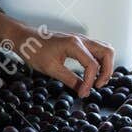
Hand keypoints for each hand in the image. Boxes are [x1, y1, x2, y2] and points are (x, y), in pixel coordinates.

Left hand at [0, 10, 114, 98]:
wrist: (24, 38)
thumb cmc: (34, 50)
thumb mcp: (51, 69)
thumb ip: (69, 80)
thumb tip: (83, 92)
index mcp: (74, 44)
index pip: (92, 65)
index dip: (90, 82)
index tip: (83, 94)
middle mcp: (81, 39)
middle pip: (107, 52)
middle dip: (107, 71)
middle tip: (98, 86)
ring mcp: (81, 39)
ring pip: (104, 50)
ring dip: (106, 65)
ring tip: (97, 80)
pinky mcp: (78, 43)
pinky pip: (97, 50)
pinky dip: (100, 62)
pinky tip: (91, 74)